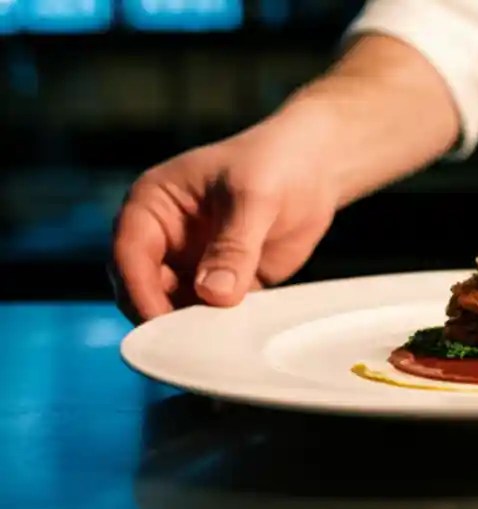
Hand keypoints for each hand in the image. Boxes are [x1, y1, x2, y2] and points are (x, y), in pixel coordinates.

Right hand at [110, 113, 337, 322]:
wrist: (316, 168)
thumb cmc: (275, 164)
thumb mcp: (253, 198)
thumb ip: (234, 246)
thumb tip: (214, 294)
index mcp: (153, 205)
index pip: (130, 253)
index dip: (140, 289)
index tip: (160, 322)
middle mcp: (165, 237)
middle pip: (145, 288)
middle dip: (161, 315)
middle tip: (188, 343)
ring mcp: (193, 262)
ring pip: (176, 307)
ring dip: (192, 327)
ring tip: (216, 344)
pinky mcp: (225, 282)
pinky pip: (214, 313)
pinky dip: (221, 328)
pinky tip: (237, 338)